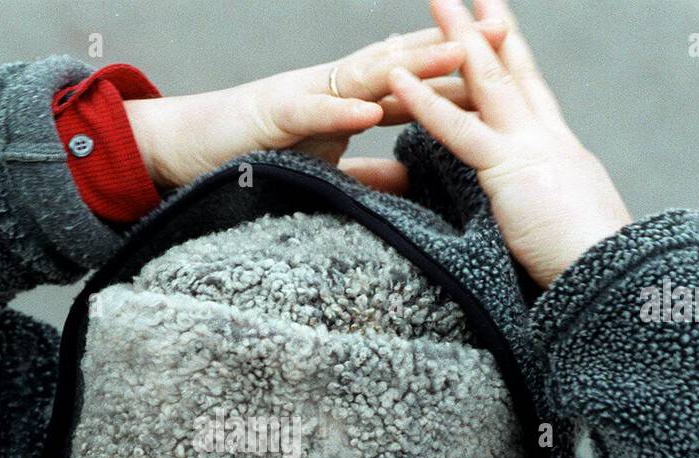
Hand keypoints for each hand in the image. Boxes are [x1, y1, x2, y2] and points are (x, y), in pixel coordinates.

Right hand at [124, 22, 509, 195]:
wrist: (190, 148)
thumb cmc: (257, 154)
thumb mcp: (326, 167)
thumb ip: (368, 172)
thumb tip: (410, 184)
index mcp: (352, 101)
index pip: (416, 80)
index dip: (460, 70)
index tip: (509, 62)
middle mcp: (335, 88)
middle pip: (403, 62)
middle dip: (452, 46)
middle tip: (503, 32)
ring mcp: (305, 95)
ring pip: (367, 76)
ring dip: (412, 64)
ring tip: (456, 55)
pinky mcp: (273, 115)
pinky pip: (313, 112)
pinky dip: (342, 112)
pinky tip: (373, 108)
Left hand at [386, 0, 632, 288]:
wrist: (616, 279)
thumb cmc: (589, 267)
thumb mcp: (560, 225)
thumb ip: (540, 206)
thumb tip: (529, 211)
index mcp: (559, 151)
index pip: (529, 91)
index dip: (512, 55)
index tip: (495, 26)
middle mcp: (547, 138)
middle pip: (510, 70)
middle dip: (485, 28)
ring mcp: (531, 148)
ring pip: (487, 81)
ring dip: (455, 40)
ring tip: (436, 0)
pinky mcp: (510, 171)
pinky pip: (459, 131)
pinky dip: (425, 102)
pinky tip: (396, 78)